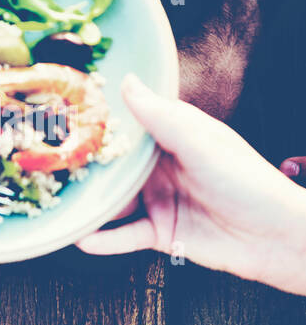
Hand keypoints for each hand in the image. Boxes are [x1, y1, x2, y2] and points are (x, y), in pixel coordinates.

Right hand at [76, 74, 305, 295]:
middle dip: (90, 170)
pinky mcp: (159, 234)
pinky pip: (124, 237)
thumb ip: (162, 118)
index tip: (72, 122)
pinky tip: (83, 238)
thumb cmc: (246, 182)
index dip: (105, 126)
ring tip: (64, 207)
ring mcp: (160, 202)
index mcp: (176, 139)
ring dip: (93, 207)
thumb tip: (128, 84)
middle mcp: (164, 169)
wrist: (268, 236)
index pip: (134, 128)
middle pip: (118, 169)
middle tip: (56, 170)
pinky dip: (104, 240)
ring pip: (116, 204)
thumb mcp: (201, 143)